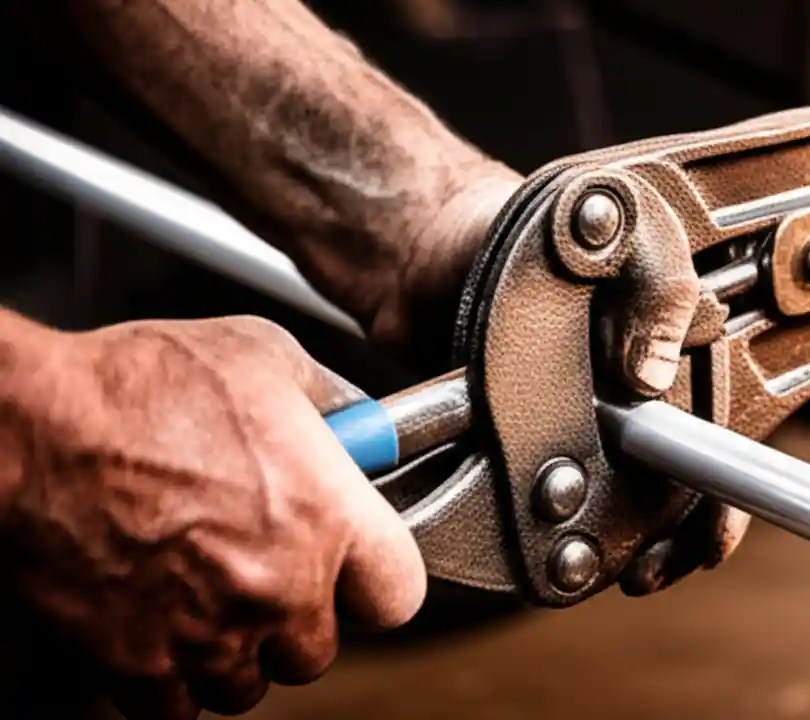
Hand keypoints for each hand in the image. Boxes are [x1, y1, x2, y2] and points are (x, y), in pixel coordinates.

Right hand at [0, 315, 424, 718]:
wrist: (29, 428)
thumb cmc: (138, 386)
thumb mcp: (265, 355)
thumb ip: (329, 401)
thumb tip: (359, 424)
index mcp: (327, 516)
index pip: (399, 594)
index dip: (376, 577)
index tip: (357, 563)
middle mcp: (279, 588)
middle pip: (319, 648)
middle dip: (297, 614)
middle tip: (264, 568)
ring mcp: (210, 635)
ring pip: (249, 683)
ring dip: (236, 649)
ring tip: (207, 591)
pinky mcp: (139, 666)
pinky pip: (179, 706)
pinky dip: (173, 678)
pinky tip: (162, 623)